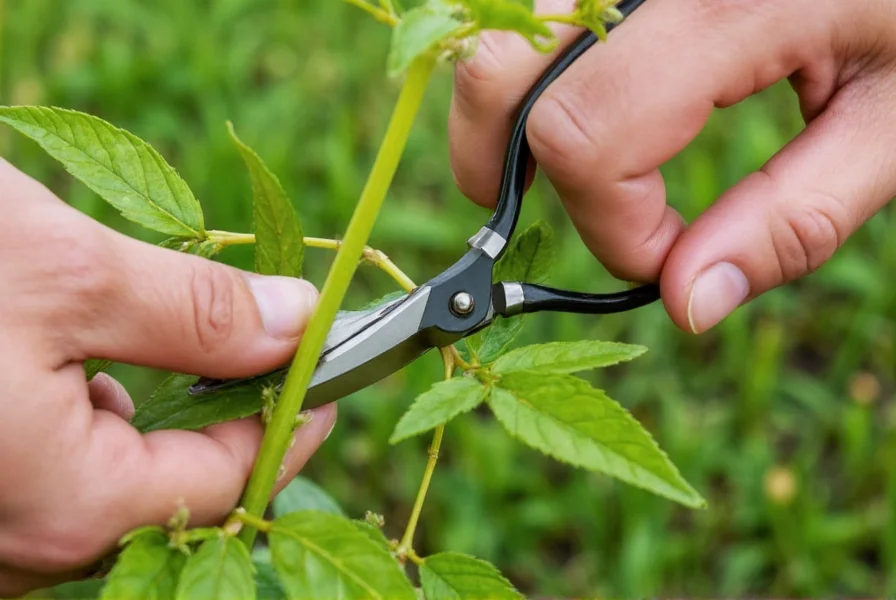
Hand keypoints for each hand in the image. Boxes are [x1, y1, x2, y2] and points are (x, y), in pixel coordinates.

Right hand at [0, 160, 335, 595]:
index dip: (292, 418)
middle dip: (217, 412)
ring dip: (145, 411)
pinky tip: (64, 358)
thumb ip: (193, 313)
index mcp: (68, 507)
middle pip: (171, 490)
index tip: (325, 367)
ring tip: (140, 337)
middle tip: (249, 337)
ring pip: (104, 480)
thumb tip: (295, 321)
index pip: (235, 480)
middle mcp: (17, 544)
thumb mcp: (65, 274)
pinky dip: (81, 417)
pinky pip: (44, 472)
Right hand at [450, 0, 895, 332]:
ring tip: (549, 162)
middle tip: (533, 215)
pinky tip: (570, 98)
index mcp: (725, 7)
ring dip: (503, 111)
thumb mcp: (894, 120)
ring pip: (501, 33)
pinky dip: (529, 69)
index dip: (609, 225)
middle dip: (500, 165)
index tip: (663, 258)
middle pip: (504, 72)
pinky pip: (535, 13)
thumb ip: (794, 217)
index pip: (583, 138)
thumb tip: (686, 302)